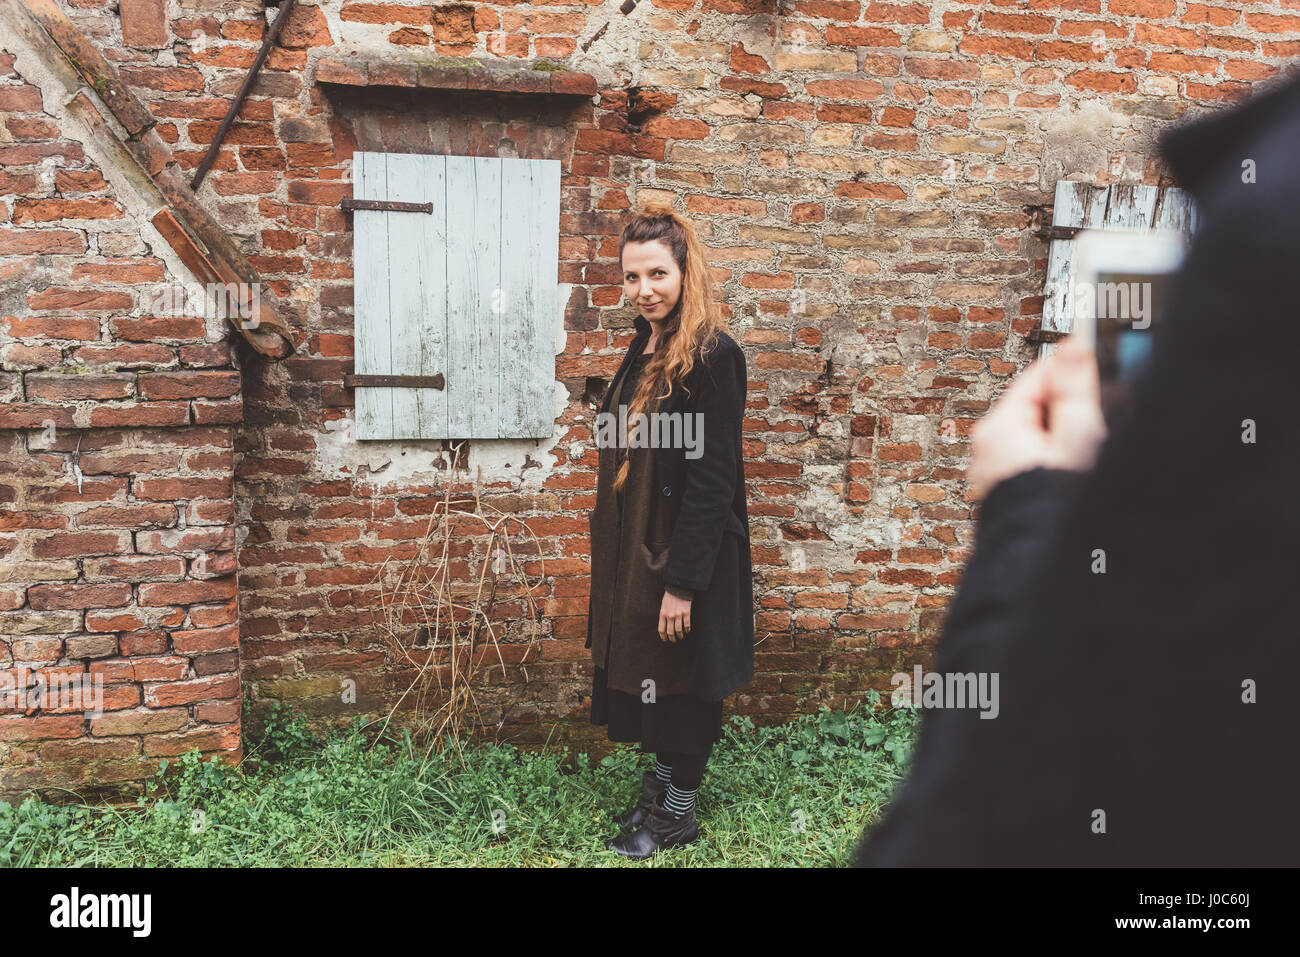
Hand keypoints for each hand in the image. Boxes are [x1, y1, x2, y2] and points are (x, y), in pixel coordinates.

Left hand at [658, 591, 691, 642]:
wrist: (679, 587)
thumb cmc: (670, 596)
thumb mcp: (663, 605)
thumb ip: (663, 615)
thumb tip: (664, 625)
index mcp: (662, 614)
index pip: (661, 629)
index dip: (663, 636)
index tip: (665, 639)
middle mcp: (670, 616)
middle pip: (670, 632)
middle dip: (672, 638)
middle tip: (673, 640)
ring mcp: (678, 615)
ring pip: (679, 630)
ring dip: (680, 636)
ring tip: (680, 637)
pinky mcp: (686, 613)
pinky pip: (687, 625)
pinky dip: (687, 630)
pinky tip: (687, 631)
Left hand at [967, 335, 1107, 499]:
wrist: (1041, 560)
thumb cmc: (1057, 503)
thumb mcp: (1077, 436)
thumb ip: (1075, 389)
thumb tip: (1072, 346)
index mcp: (998, 427)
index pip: (1039, 375)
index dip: (1075, 369)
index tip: (1101, 365)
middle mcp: (988, 447)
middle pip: (1039, 405)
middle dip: (1072, 407)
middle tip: (1101, 418)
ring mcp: (994, 470)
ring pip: (1039, 434)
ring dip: (1066, 435)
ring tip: (1089, 450)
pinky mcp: (1008, 489)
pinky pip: (1035, 458)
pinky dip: (1056, 457)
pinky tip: (1075, 470)